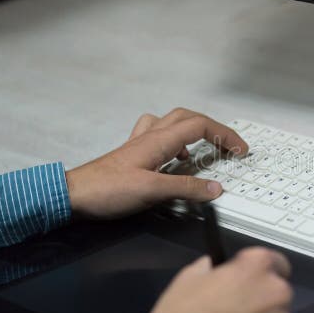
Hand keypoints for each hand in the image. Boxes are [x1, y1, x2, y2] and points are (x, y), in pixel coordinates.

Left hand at [65, 108, 247, 218]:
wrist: (73, 195)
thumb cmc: (107, 190)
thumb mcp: (152, 191)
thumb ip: (186, 188)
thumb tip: (215, 188)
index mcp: (159, 141)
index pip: (201, 126)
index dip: (225, 135)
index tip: (240, 150)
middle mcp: (150, 137)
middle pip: (189, 117)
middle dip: (213, 127)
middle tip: (228, 145)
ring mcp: (140, 144)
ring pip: (172, 123)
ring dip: (193, 129)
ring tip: (204, 148)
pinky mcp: (132, 155)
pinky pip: (157, 136)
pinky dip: (173, 141)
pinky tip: (174, 157)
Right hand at [137, 248, 293, 312]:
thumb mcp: (189, 277)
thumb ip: (210, 267)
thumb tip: (213, 267)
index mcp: (256, 267)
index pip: (276, 261)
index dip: (262, 270)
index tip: (251, 280)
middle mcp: (276, 292)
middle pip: (278, 291)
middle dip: (262, 298)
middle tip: (236, 310)